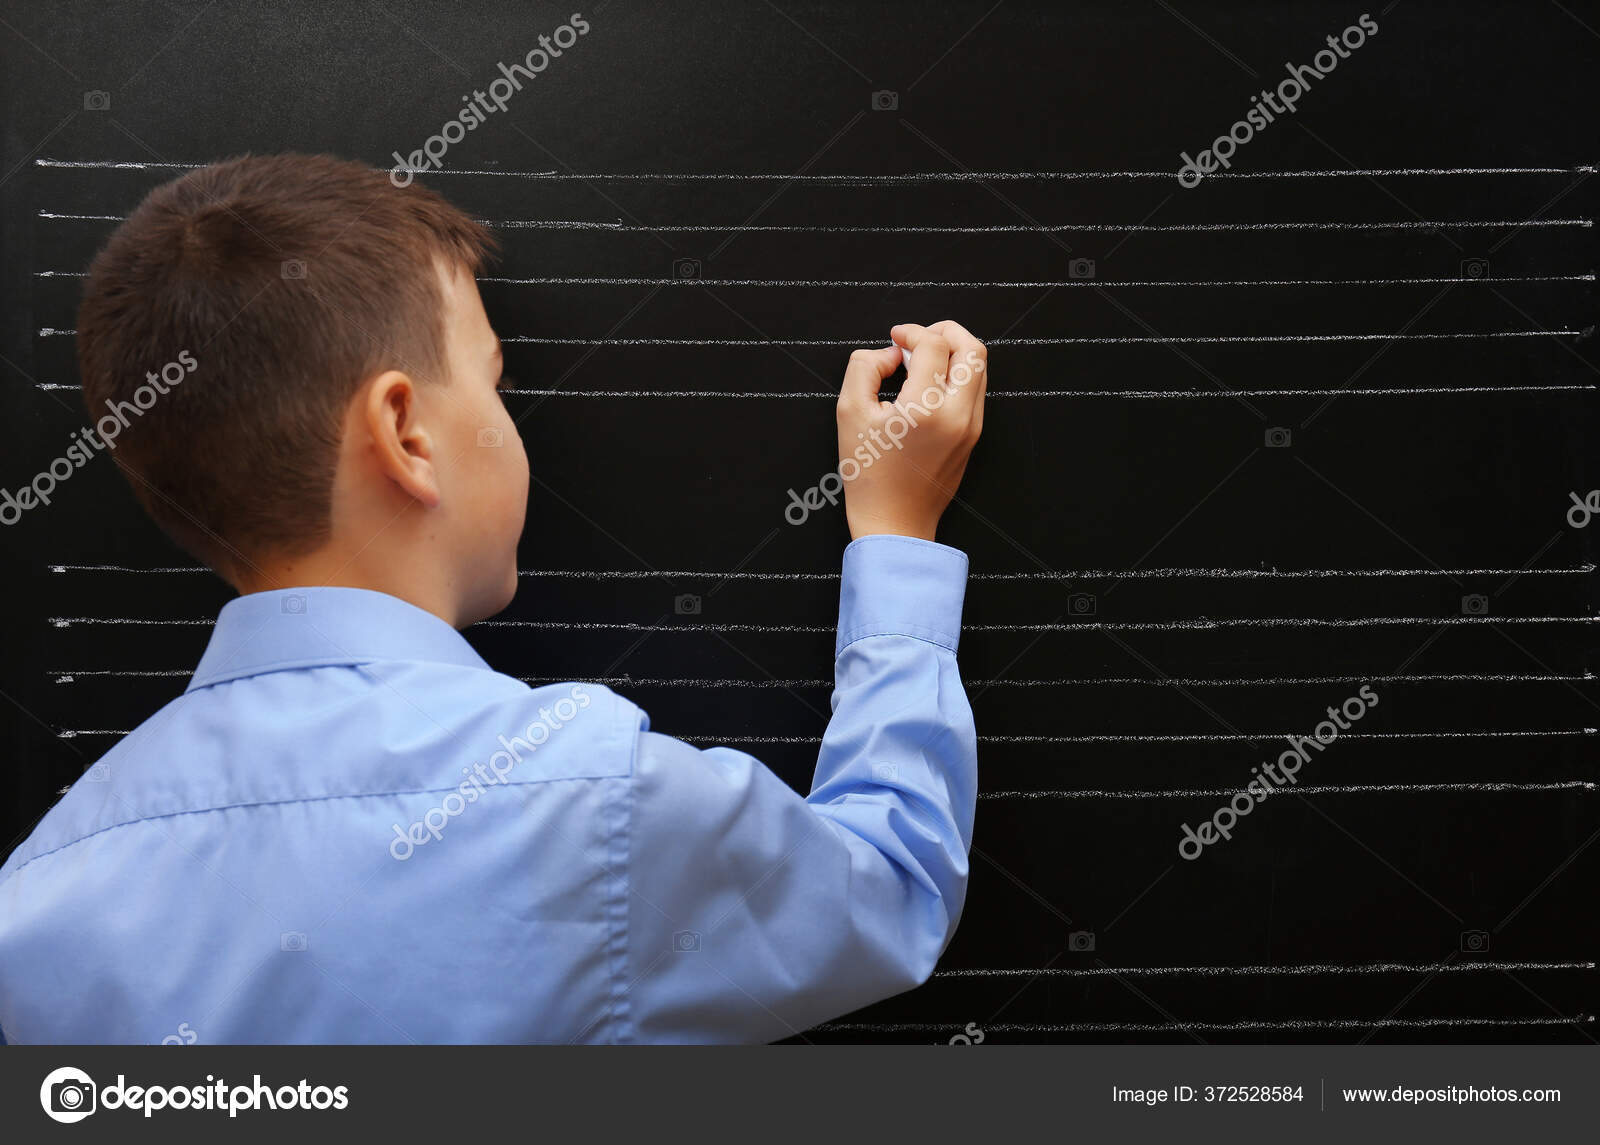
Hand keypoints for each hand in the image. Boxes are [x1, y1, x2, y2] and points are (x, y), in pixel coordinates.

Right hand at [834, 320, 986, 540]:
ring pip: (980, 368)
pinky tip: (928, 385)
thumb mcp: (849, 413)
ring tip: (922, 360)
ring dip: (954, 352)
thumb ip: (864, 368)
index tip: (894, 338)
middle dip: (946, 331)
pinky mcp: (973, 437)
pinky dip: (957, 375)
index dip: (912, 331)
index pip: (935, 345)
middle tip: (918, 338)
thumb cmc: (868, 474)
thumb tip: (892, 353)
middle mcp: (957, 415)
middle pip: (973, 348)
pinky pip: (975, 391)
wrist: (894, 523)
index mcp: (925, 409)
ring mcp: (971, 428)